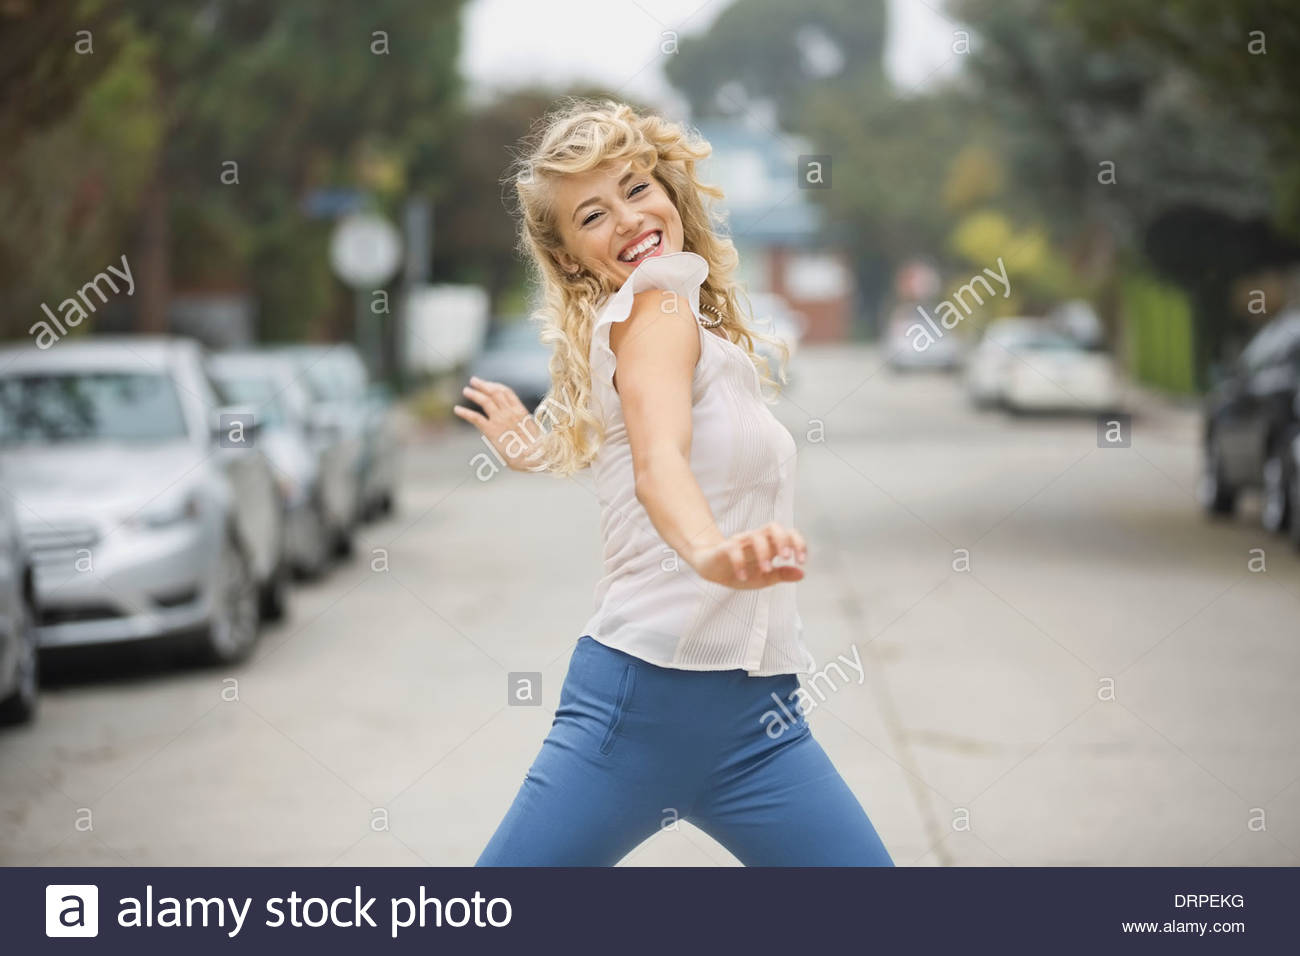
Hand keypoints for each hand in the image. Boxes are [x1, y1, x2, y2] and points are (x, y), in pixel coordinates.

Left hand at [453, 377, 543, 471]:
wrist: (535, 457)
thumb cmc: (537, 450)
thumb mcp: (531, 432)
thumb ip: (522, 427)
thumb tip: (518, 431)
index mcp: (521, 411)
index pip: (507, 392)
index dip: (496, 386)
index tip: (489, 385)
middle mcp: (509, 412)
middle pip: (495, 392)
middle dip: (483, 385)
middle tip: (474, 381)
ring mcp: (500, 420)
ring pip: (485, 401)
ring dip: (474, 394)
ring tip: (466, 391)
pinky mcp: (491, 430)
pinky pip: (475, 417)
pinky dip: (465, 412)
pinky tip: (457, 410)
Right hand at [689, 521, 807, 588]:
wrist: (711, 570)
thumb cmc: (740, 571)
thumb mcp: (764, 578)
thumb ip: (782, 574)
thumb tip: (802, 574)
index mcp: (769, 545)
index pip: (788, 534)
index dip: (799, 544)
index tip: (801, 561)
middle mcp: (756, 539)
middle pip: (774, 527)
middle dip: (782, 540)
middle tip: (786, 557)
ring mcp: (740, 541)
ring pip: (755, 536)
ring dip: (763, 552)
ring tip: (766, 570)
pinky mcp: (724, 548)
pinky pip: (733, 549)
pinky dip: (740, 563)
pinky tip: (743, 577)